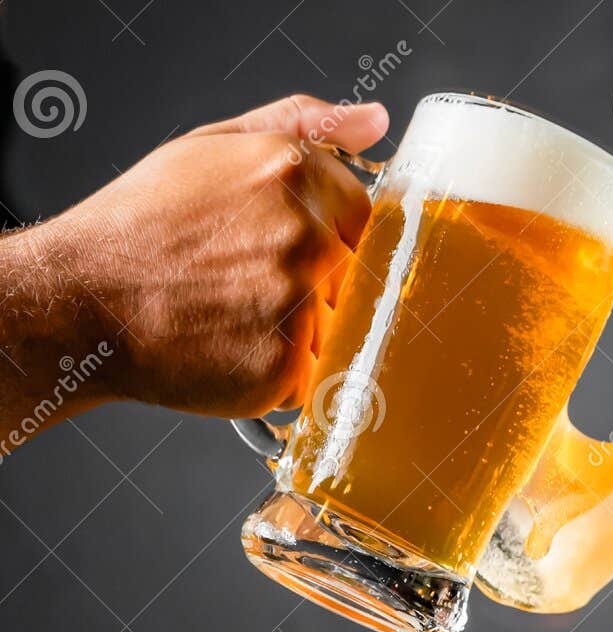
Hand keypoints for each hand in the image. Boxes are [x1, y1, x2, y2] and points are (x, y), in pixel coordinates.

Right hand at [31, 94, 386, 418]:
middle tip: (249, 283)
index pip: (363, 215)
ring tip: (237, 314)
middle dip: (317, 282)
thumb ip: (303, 126)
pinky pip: (314, 373)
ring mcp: (297, 303)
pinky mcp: (284, 364)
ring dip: (302, 328)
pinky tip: (235, 347)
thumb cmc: (143, 227)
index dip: (326, 235)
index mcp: (292, 173)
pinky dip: (282, 371)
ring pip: (341, 325)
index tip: (283, 246)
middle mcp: (303, 234)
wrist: (82, 301)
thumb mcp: (213, 146)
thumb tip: (374, 121)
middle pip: (357, 272)